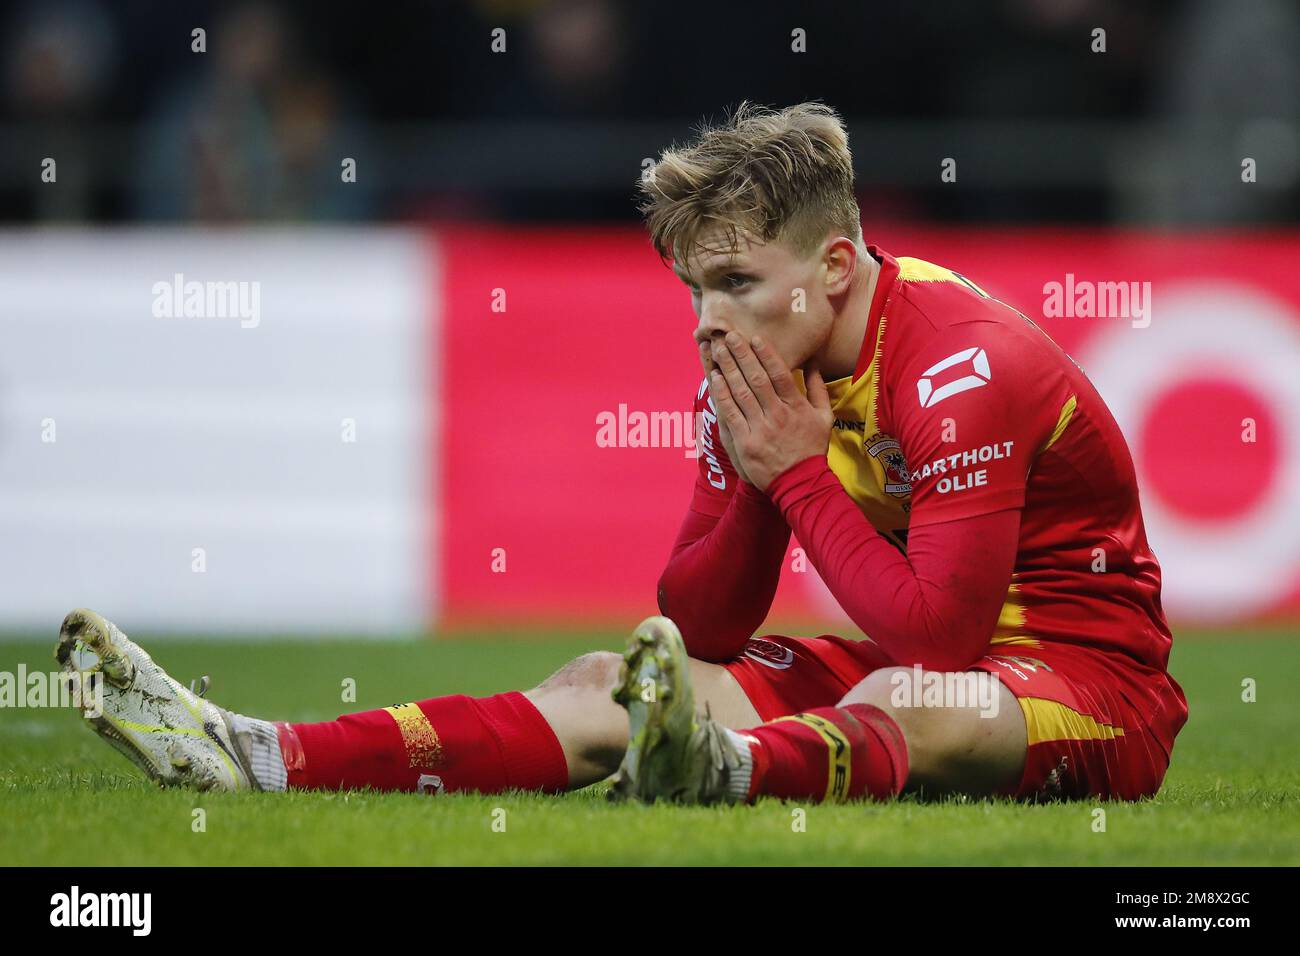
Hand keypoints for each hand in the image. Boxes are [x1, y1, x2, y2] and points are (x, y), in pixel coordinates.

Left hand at [706, 332, 832, 491]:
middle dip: (741, 355)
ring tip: (717, 350)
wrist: (800, 483)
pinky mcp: (746, 442)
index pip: (779, 374)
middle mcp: (778, 414)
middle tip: (729, 336)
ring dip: (728, 369)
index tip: (754, 337)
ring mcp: (761, 428)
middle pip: (756, 378)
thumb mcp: (824, 418)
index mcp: (796, 406)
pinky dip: (722, 394)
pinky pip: (731, 413)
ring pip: (741, 392)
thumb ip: (818, 389)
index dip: (765, 354)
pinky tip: (715, 378)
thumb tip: (813, 363)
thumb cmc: (811, 449)